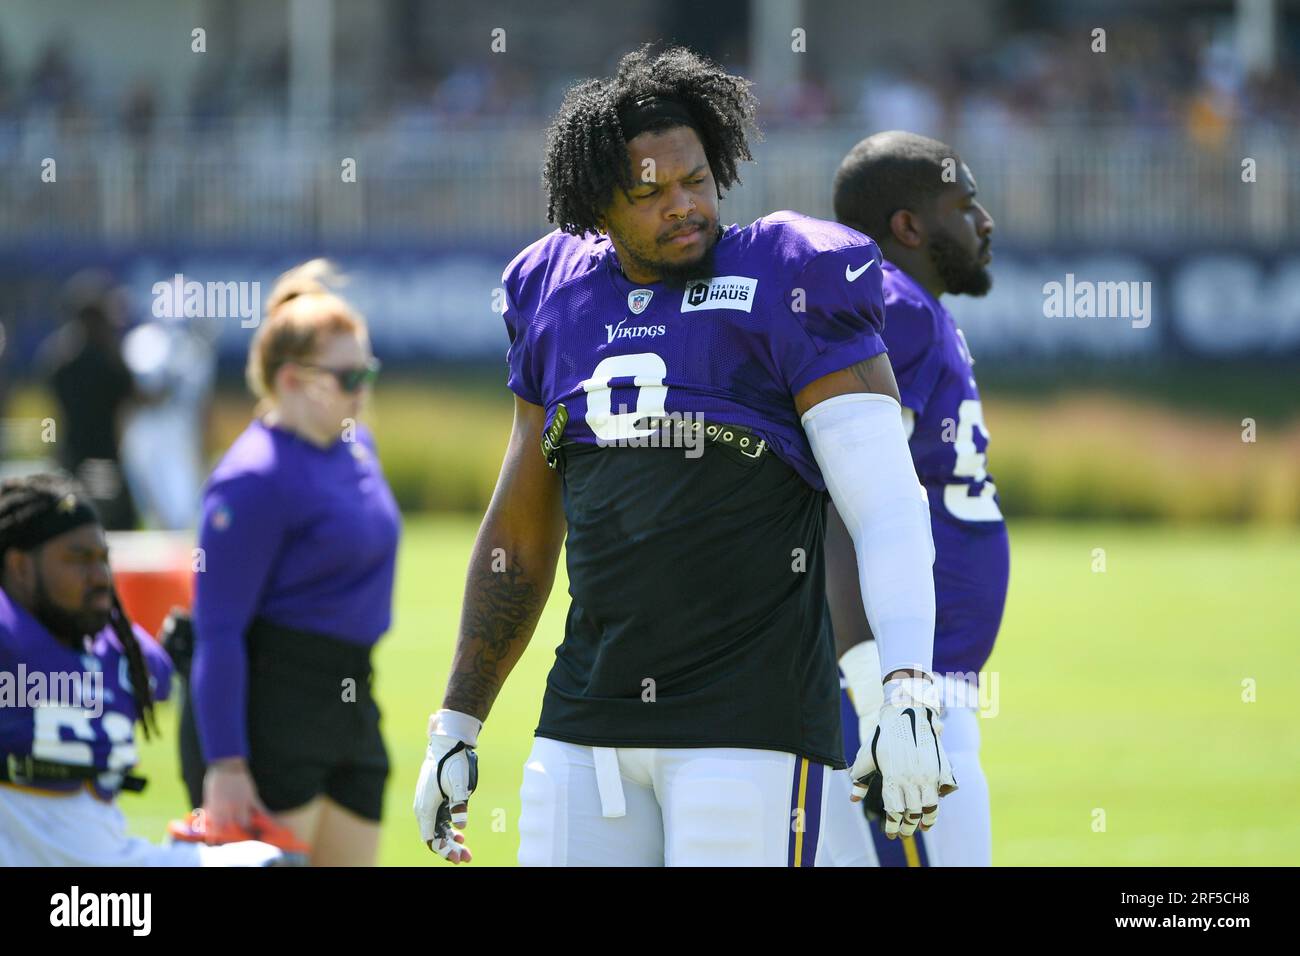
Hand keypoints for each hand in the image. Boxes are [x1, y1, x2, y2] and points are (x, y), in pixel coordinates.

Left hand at [202, 758, 267, 834]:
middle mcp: (228, 808)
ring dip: (246, 827)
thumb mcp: (209, 794)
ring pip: (246, 822)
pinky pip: (259, 809)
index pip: (216, 828)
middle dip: (232, 835)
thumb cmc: (215, 778)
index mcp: (216, 808)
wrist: (227, 763)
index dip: (215, 838)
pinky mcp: (251, 797)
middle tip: (234, 837)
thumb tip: (208, 816)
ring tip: (248, 831)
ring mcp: (241, 803)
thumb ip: (210, 806)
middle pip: (232, 828)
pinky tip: (269, 823)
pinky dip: (265, 817)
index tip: (214, 842)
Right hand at [413, 710, 480, 863]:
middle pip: (434, 836)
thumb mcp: (459, 784)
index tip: (458, 857)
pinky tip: (460, 835)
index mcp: (426, 808)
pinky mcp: (434, 799)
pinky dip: (449, 829)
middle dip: (449, 849)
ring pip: (437, 829)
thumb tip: (461, 826)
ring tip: (466, 851)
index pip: (431, 838)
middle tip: (467, 858)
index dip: (443, 849)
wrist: (446, 743)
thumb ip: (459, 805)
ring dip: (450, 840)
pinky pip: (439, 820)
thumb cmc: (452, 762)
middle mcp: (423, 809)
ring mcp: (428, 804)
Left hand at [849, 676, 956, 839]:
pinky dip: (938, 800)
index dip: (893, 825)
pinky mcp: (940, 767)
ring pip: (931, 806)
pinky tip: (933, 806)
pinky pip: (943, 790)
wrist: (906, 712)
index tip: (891, 834)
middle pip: (913, 813)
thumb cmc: (882, 736)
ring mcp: (928, 774)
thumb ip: (859, 780)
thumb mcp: (866, 757)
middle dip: (908, 827)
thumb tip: (854, 800)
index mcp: (893, 778)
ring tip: (924, 826)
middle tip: (905, 833)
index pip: (894, 811)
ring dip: (928, 819)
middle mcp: (911, 779)